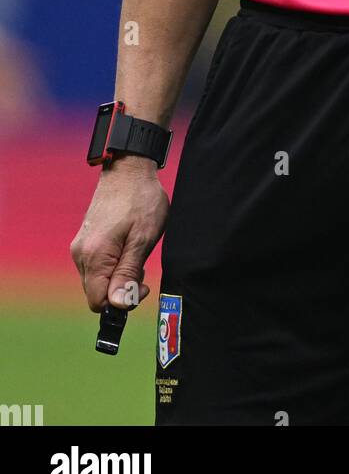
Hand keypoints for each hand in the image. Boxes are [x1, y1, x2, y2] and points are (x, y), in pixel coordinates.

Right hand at [70, 157, 169, 312]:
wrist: (129, 168)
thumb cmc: (140, 200)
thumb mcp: (142, 239)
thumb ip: (128, 273)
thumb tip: (118, 305)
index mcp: (94, 256)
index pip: (98, 302)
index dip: (121, 302)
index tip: (141, 285)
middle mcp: (81, 254)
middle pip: (97, 292)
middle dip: (121, 288)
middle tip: (142, 267)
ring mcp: (81, 246)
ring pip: (97, 279)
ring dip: (117, 276)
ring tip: (136, 253)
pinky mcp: (85, 240)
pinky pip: (96, 265)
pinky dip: (112, 265)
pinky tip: (127, 248)